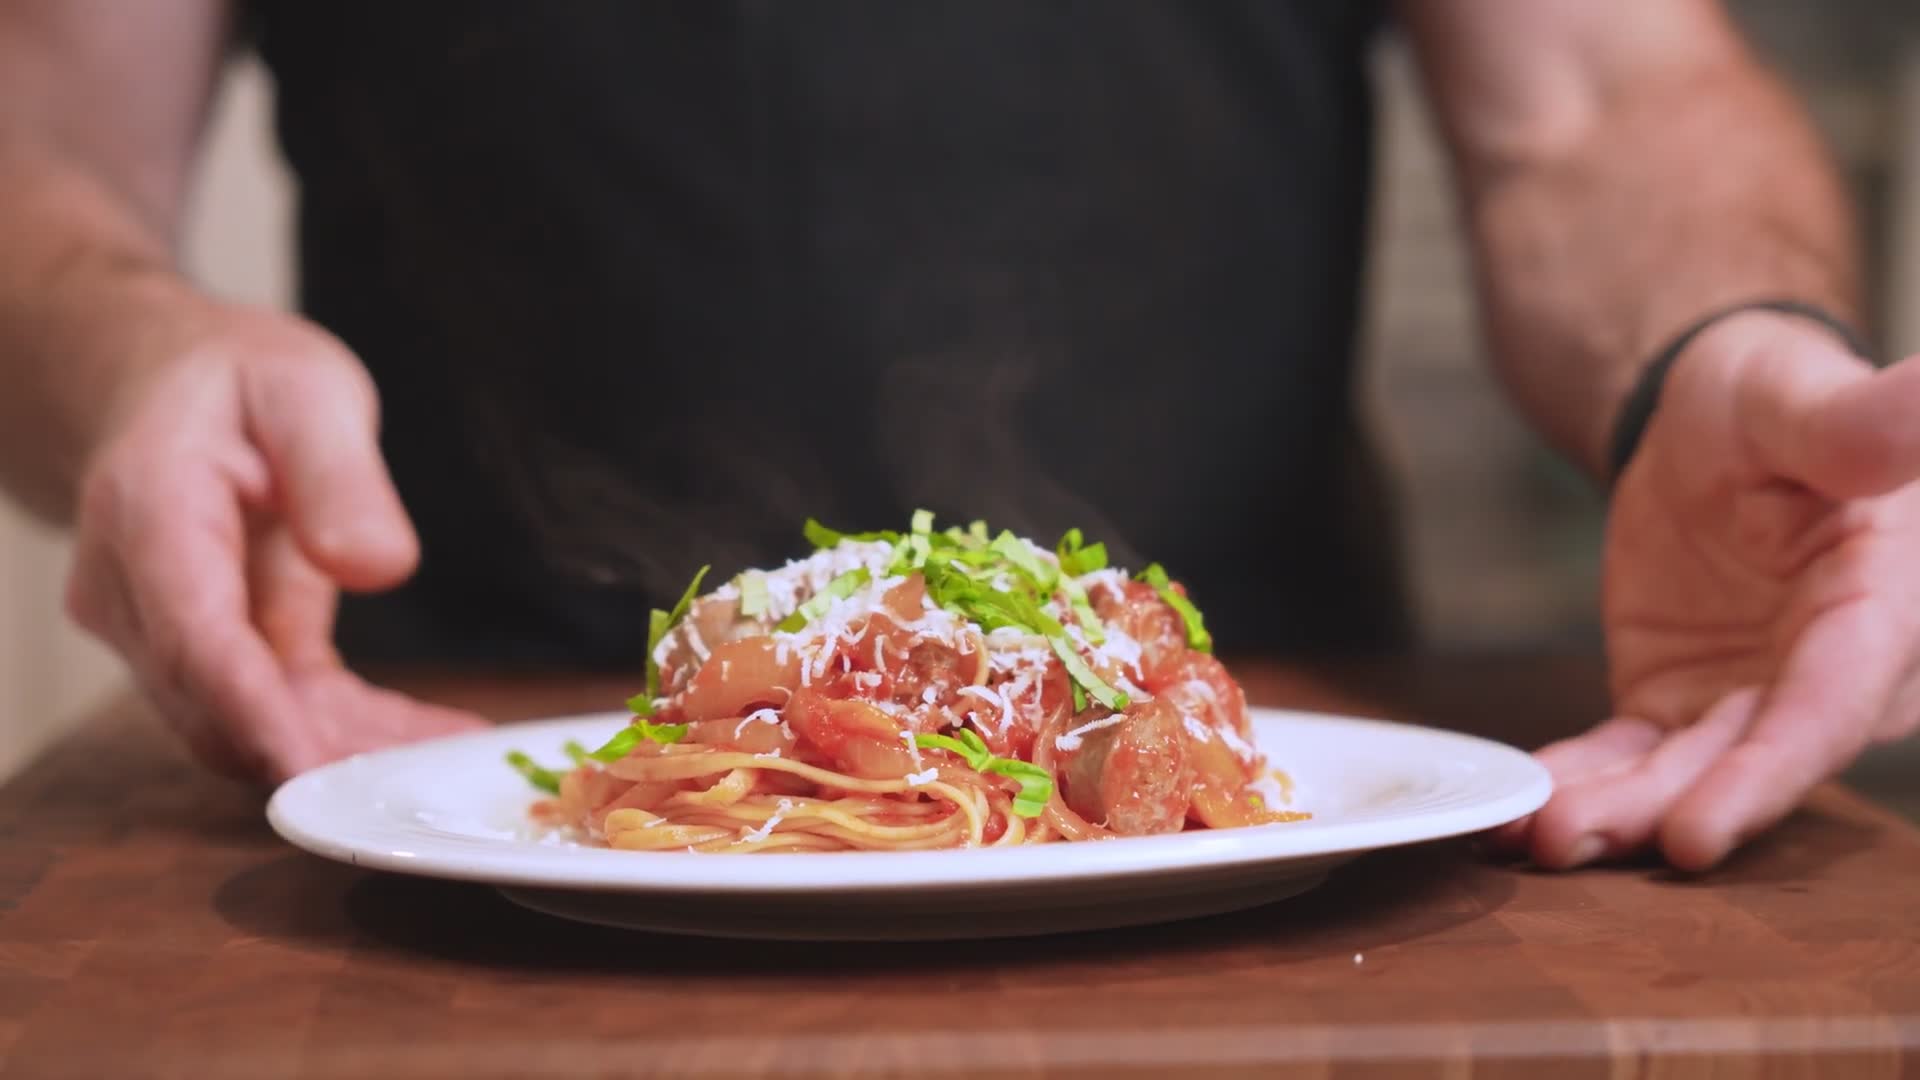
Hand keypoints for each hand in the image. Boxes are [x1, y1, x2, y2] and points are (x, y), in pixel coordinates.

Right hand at [66, 299, 483, 782]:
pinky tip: (427, 736)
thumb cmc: (234, 379)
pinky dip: (350, 728)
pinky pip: (280, 705)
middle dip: (316, 749)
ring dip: (344, 748)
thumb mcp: (307, 391)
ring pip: (248, 720)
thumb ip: (340, 476)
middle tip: (428, 774)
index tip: (313, 763)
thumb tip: (375, 567)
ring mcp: (160, 629)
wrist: (164, 383)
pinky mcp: (207, 649)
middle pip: (215, 701)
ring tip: (450, 754)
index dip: (253, 710)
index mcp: (150, 510)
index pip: (194, 635)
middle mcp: (134, 587)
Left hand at [1501, 311, 1919, 870]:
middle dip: (1665, 809)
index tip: (1697, 829)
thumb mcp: (1796, 397)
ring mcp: (1749, 698)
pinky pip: (1630, 755)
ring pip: (1684, 773)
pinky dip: (1580, 782)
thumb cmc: (1771, 399)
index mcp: (1879, 606)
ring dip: (1613, 811)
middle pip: (1749, 761)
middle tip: (1572, 839)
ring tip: (1540, 836)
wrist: (1710, 429)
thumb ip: (1856, 425)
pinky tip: (1523, 812)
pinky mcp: (1681, 705)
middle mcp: (1824, 673)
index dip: (1767, 771)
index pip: (1828, 704)